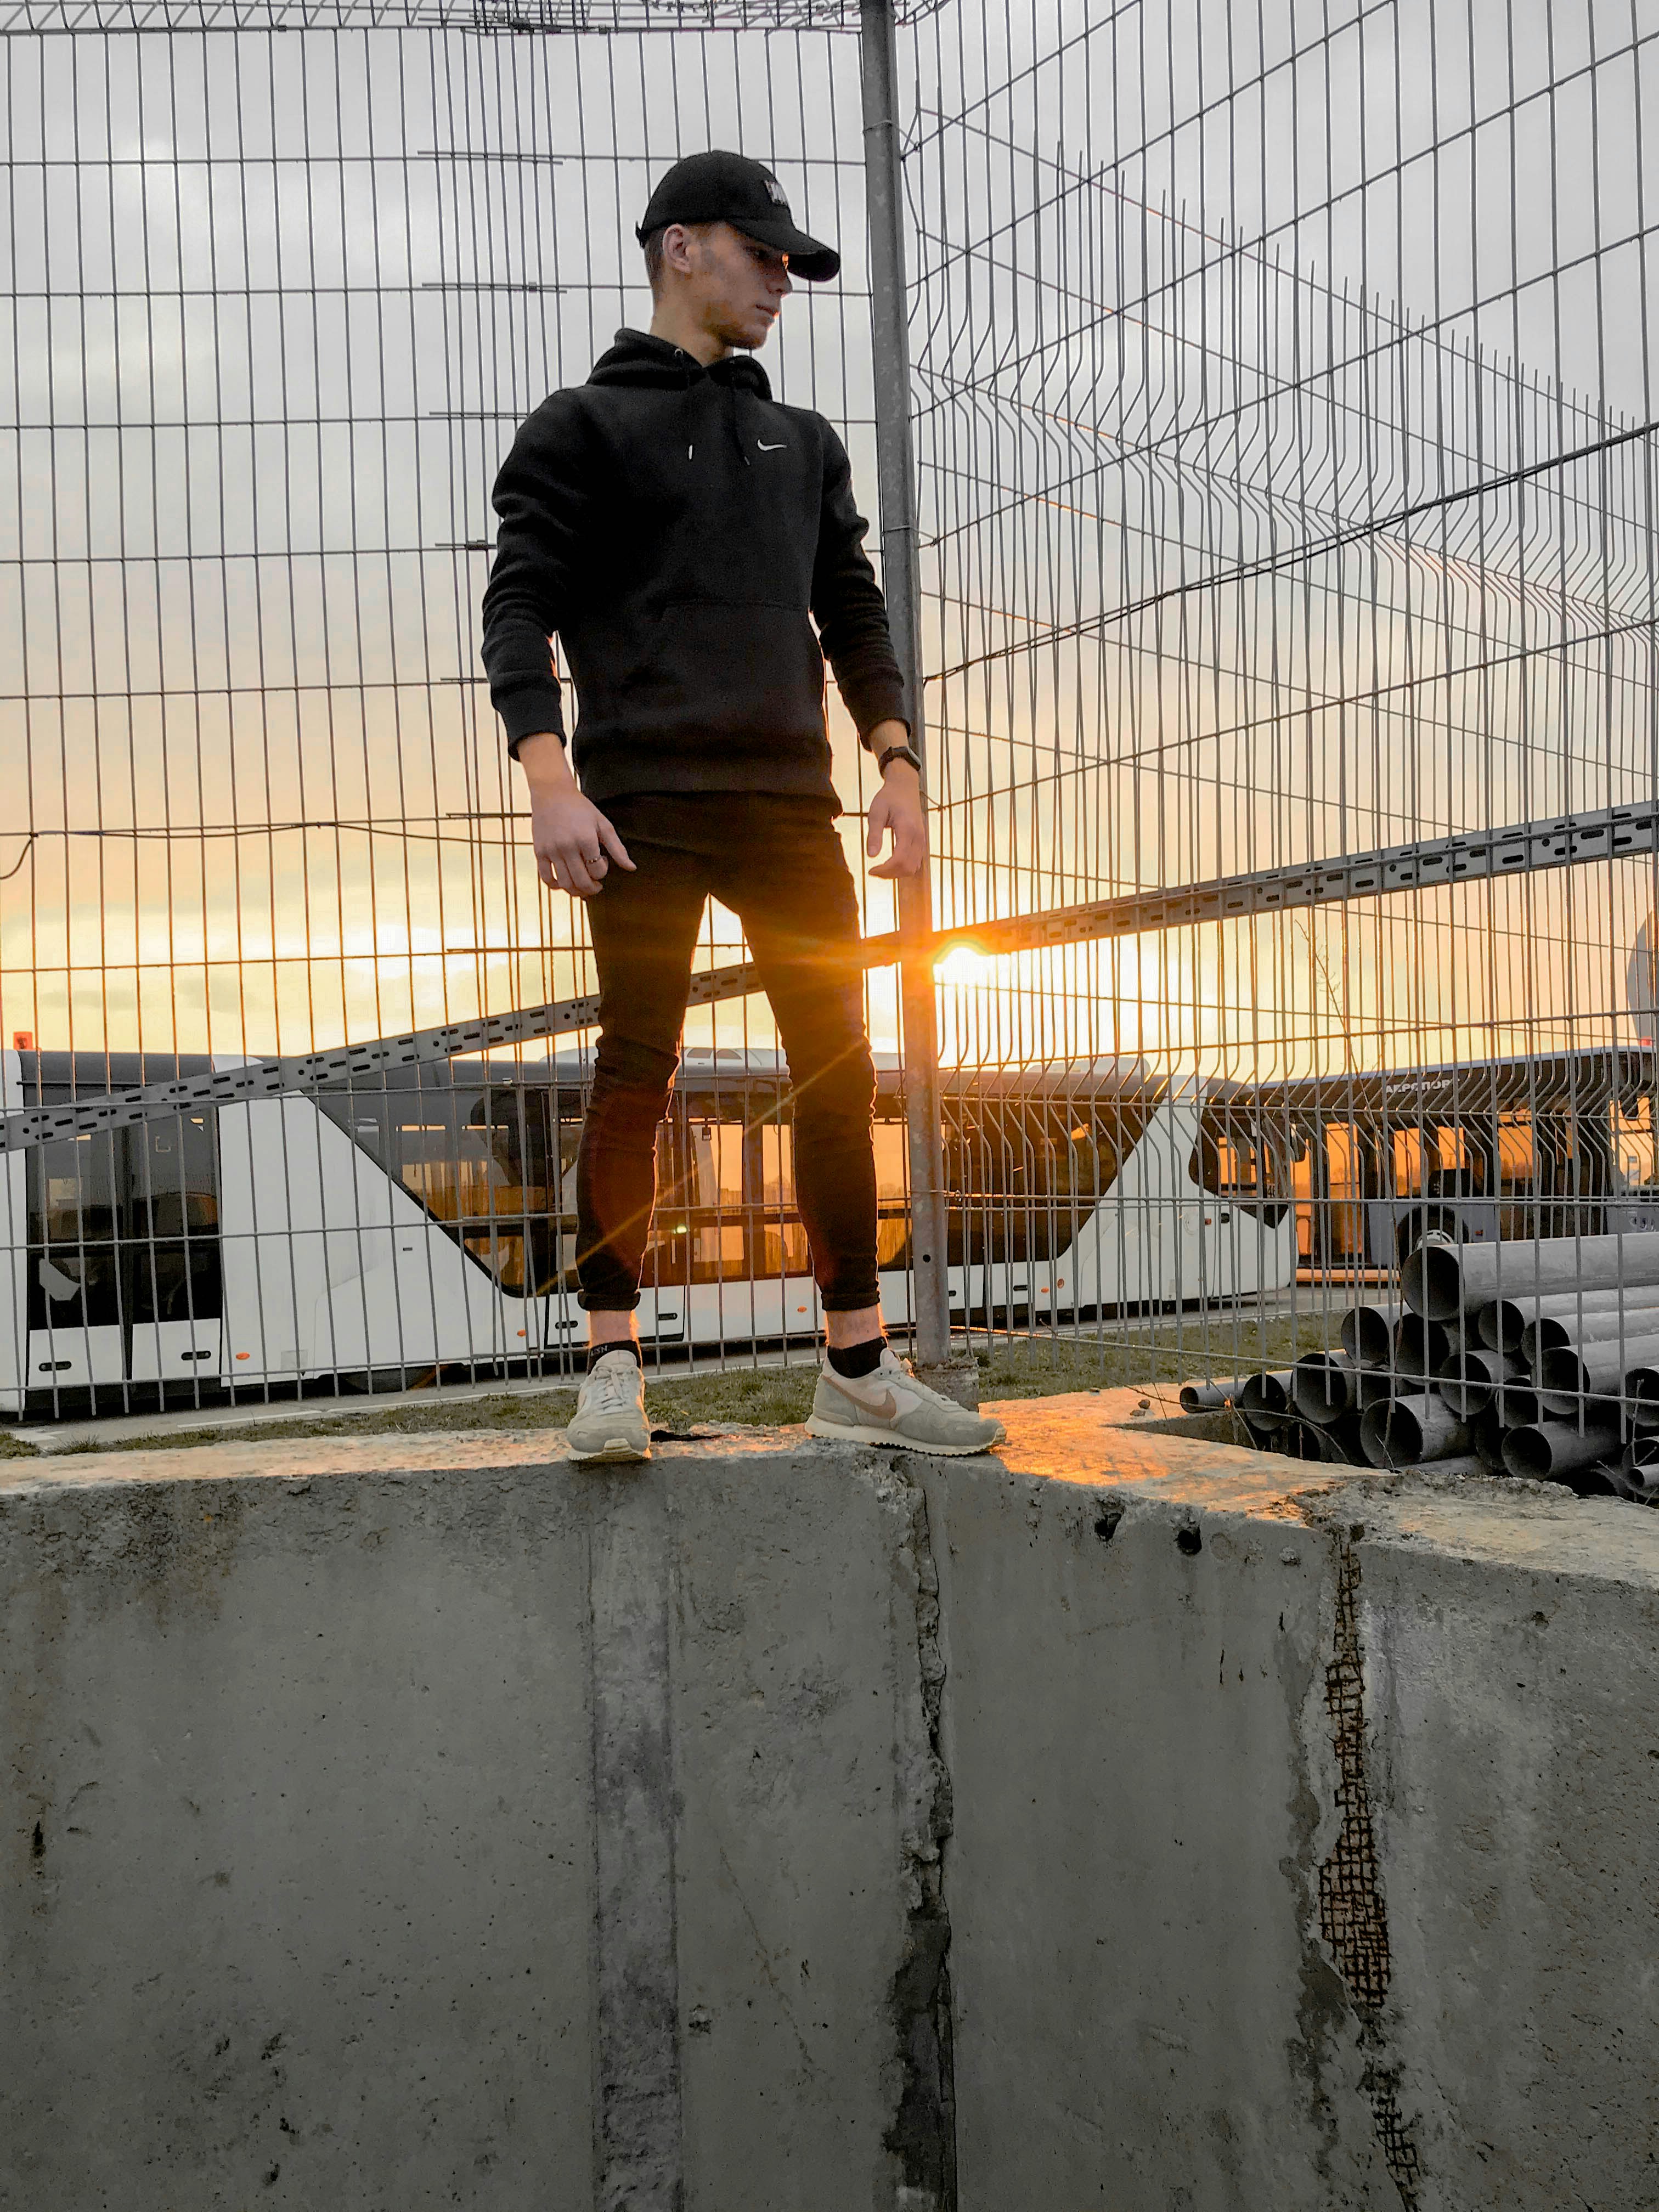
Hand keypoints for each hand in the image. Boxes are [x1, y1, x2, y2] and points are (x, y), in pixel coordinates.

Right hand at [518, 731, 634, 898]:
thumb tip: (631, 868)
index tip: (602, 861)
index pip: (598, 871)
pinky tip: (563, 883)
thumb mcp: (603, 824)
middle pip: (582, 881)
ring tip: (582, 887)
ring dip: (576, 891)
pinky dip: (555, 886)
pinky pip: (546, 878)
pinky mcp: (539, 851)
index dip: (603, 871)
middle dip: (592, 889)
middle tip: (596, 886)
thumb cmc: (580, 808)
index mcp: (586, 839)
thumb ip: (618, 848)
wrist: (552, 794)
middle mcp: (567, 847)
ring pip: (565, 883)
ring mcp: (551, 850)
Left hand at [866, 757, 924, 879]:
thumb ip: (874, 834)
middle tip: (874, 871)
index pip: (899, 860)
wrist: (904, 787)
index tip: (871, 870)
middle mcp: (918, 837)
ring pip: (913, 867)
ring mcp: (922, 840)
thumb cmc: (889, 797)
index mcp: (907, 829)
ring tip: (881, 869)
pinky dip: (903, 867)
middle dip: (890, 874)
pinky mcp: (921, 841)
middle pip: (907, 868)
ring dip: (897, 873)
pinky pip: (915, 862)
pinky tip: (890, 863)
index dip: (885, 870)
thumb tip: (871, 855)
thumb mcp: (876, 813)